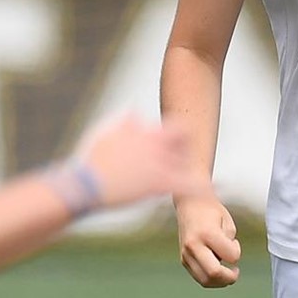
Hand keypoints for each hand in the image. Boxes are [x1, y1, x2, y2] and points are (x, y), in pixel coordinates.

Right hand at [73, 112, 198, 209]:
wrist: (84, 184)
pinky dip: (202, 186)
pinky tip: (212, 188)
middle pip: (186, 141)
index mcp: (145, 131)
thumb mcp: (105, 132)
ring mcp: (159, 162)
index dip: (182, 134)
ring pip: (188, 160)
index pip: (177, 126)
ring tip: (198, 175)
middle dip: (188, 149)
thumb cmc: (90, 160)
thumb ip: (124, 120)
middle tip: (187, 159)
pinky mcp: (159, 183)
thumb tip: (136, 110)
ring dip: (192, 166)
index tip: (181, 143)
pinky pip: (188, 184)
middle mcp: (156, 143)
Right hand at [176, 194, 240, 288]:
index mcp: (207, 234)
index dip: (237, 253)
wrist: (190, 204)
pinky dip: (210, 278)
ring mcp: (186, 254)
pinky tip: (216, 270)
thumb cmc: (211, 211)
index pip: (230, 256)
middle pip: (214, 274)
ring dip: (219, 282)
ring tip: (226, 274)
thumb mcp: (227, 223)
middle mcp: (193, 246)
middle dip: (229, 278)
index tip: (235, 244)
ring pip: (204, 280)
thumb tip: (228, 262)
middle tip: (235, 272)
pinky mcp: (183, 259)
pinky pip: (198, 277)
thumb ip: (229, 244)